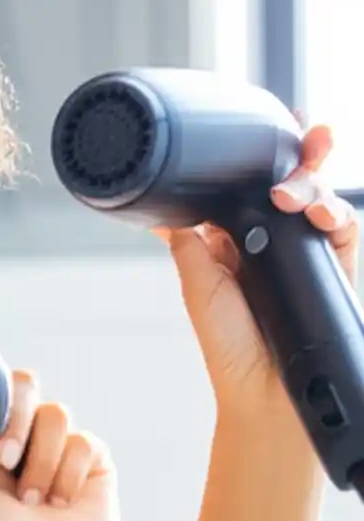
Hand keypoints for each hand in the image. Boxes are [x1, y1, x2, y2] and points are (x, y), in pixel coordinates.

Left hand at [0, 371, 117, 520]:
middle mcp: (21, 440)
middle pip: (25, 384)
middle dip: (16, 422)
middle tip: (5, 461)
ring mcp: (57, 450)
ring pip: (56, 413)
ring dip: (41, 459)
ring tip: (32, 500)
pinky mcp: (93, 463)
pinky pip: (85, 440)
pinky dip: (69, 472)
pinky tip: (60, 502)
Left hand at [154, 123, 358, 417]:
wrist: (266, 396)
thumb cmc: (229, 346)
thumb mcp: (198, 286)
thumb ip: (191, 243)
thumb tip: (175, 207)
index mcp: (231, 240)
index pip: (246, 186)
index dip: (257, 157)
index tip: (263, 125)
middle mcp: (270, 241)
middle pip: (290, 181)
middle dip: (301, 151)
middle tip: (304, 133)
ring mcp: (304, 252)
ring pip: (319, 198)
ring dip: (314, 181)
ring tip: (295, 195)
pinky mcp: (336, 270)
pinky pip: (345, 230)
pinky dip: (337, 215)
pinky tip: (322, 216)